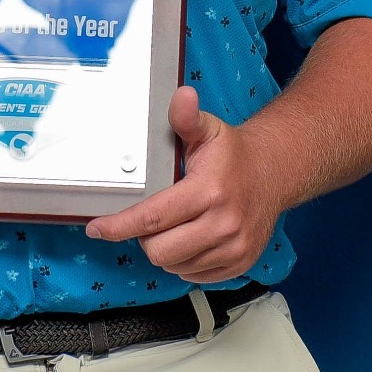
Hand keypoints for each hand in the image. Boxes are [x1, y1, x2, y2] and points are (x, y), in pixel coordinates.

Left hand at [83, 86, 279, 282]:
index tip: (97, 229)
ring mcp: (234, 248)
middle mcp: (224, 223)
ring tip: (176, 225)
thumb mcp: (208, 129)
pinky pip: (194, 275)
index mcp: (209, 191)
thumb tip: (181, 96)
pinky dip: (184, 262)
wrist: (274, 173)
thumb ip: (187, 117)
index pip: (153, 217)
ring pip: (174, 266)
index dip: (119, 226)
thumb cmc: (233, 154)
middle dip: (144, 237)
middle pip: (159, 250)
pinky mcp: (240, 263)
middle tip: (151, 218)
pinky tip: (191, 238)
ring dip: (165, 250)